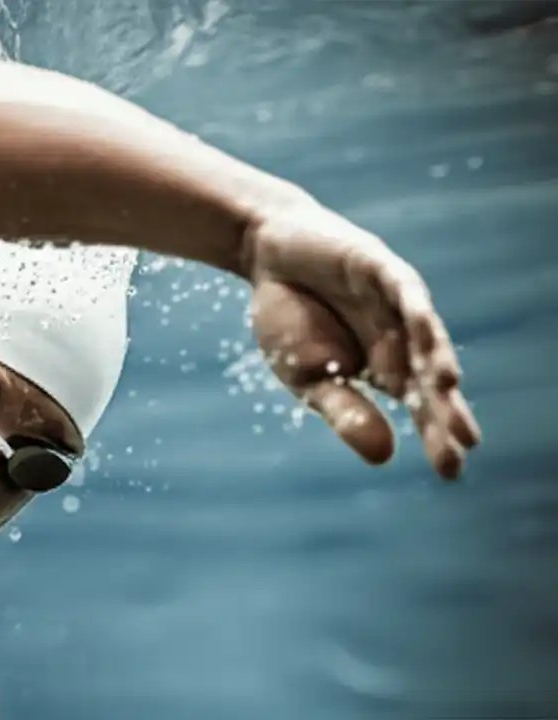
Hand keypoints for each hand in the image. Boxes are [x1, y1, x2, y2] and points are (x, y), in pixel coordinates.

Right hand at [244, 202, 480, 478]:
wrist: (264, 254)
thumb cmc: (287, 317)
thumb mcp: (308, 376)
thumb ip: (345, 411)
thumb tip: (385, 456)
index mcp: (383, 368)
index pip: (419, 406)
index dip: (436, 435)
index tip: (451, 472)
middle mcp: (399, 338)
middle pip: (429, 378)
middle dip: (445, 409)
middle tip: (462, 444)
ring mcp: (394, 303)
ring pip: (425, 336)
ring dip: (437, 361)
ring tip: (447, 390)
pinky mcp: (381, 268)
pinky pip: (405, 292)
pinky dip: (416, 313)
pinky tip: (424, 335)